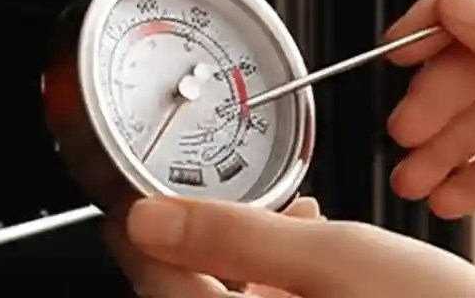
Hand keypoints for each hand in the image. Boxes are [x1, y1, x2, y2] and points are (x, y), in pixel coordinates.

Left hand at [107, 196, 474, 297]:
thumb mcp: (333, 258)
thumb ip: (236, 235)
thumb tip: (149, 218)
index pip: (154, 277)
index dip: (143, 222)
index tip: (141, 187)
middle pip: (189, 294)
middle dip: (203, 240)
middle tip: (224, 194)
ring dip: (246, 258)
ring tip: (289, 218)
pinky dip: (280, 284)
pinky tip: (316, 259)